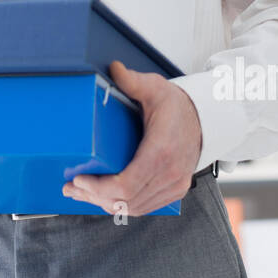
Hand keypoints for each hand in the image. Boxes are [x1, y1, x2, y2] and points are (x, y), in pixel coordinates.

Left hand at [62, 59, 202, 216]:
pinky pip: (144, 207)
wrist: (206, 119)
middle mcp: (170, 173)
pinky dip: (122, 206)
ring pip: (133, 208)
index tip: (79, 180)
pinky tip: (104, 198)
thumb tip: (115, 69)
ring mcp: (174, 185)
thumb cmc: (178, 105)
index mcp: (161, 151)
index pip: (126, 184)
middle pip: (125, 200)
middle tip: (71, 187)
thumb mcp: (155, 87)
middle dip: (94, 197)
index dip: (99, 188)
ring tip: (82, 193)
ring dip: (105, 204)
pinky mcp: (175, 190)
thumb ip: (133, 81)